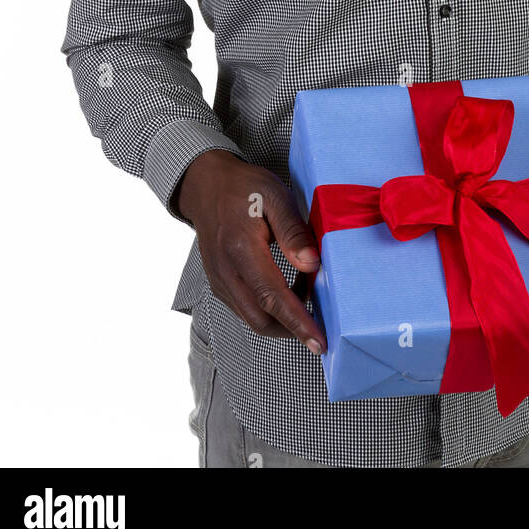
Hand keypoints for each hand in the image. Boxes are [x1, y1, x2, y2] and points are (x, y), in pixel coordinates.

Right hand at [175, 149, 326, 354]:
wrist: (206, 186)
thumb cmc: (244, 188)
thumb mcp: (276, 196)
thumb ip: (294, 231)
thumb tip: (312, 265)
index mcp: (240, 247)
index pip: (272, 296)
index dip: (297, 322)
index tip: (320, 342)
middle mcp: (225, 271)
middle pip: (261, 318)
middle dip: (293, 329)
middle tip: (322, 321)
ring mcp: (219, 280)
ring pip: (252, 317)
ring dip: (282, 318)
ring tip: (307, 296)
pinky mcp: (219, 283)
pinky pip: (245, 308)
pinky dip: (269, 309)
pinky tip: (288, 290)